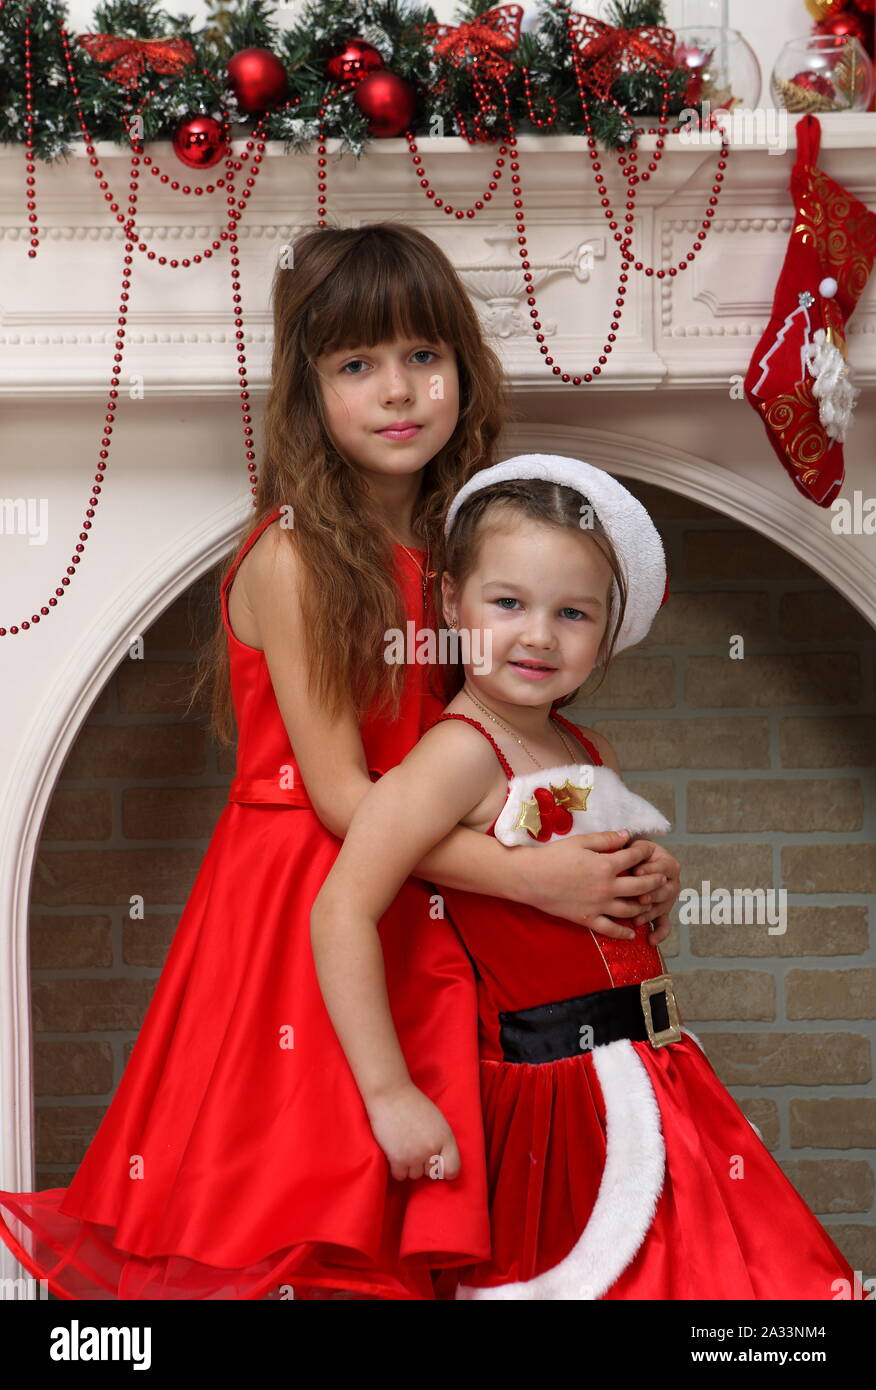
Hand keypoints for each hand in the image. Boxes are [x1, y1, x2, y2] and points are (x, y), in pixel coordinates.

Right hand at [365, 1083, 459, 1181]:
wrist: (390, 1095)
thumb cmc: (413, 1104)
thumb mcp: (437, 1120)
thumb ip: (441, 1141)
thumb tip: (440, 1163)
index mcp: (446, 1138)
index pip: (453, 1169)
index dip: (445, 1170)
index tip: (438, 1166)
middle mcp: (433, 1149)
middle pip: (431, 1173)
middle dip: (423, 1164)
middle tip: (414, 1148)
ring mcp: (415, 1155)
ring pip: (414, 1176)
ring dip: (409, 1166)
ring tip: (403, 1147)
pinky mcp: (398, 1159)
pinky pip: (400, 1176)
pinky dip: (397, 1168)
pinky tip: (395, 1152)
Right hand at [512, 830, 668, 939]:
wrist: (529, 878)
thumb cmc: (553, 856)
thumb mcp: (580, 842)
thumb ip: (606, 839)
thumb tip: (626, 836)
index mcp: (606, 865)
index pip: (634, 857)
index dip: (646, 851)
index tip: (651, 849)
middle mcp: (607, 887)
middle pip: (640, 886)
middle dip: (655, 881)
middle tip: (663, 878)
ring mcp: (598, 905)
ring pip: (630, 910)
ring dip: (644, 906)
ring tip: (652, 903)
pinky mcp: (587, 919)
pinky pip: (610, 929)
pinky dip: (624, 933)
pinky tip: (632, 934)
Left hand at [627, 840, 680, 945]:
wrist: (628, 862)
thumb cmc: (626, 853)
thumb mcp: (629, 846)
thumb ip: (631, 846)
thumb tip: (624, 840)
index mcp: (666, 861)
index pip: (664, 866)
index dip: (652, 869)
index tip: (637, 871)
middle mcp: (670, 880)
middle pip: (666, 889)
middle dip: (652, 894)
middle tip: (640, 899)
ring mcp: (666, 897)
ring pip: (663, 907)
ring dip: (651, 914)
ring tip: (637, 919)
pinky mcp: (661, 911)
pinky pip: (664, 924)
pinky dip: (659, 933)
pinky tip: (651, 940)